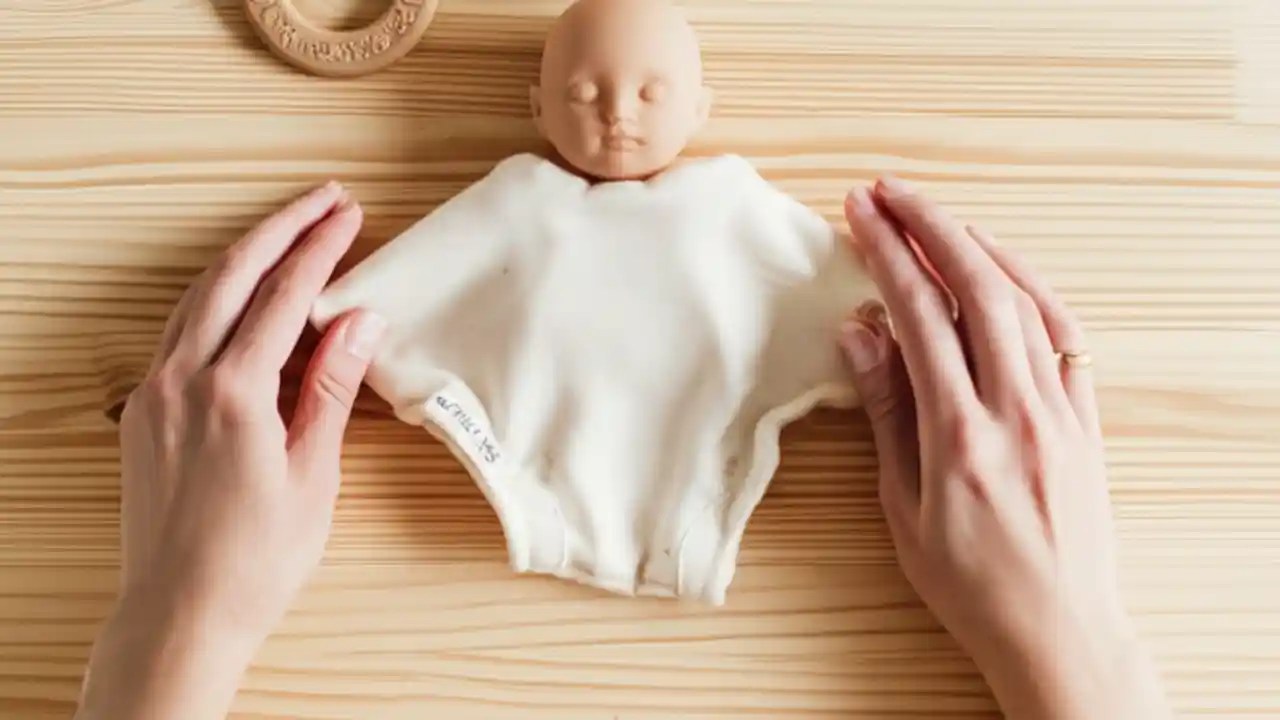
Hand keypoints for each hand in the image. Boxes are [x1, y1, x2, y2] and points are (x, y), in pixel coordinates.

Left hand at [76, 182, 384, 719]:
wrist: (181, 611)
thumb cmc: (256, 557)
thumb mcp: (314, 473)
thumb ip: (331, 387)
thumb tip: (359, 320)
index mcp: (233, 393)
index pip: (285, 295)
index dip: (320, 249)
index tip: (348, 216)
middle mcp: (182, 379)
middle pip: (233, 274)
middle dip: (281, 228)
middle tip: (324, 199)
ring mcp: (155, 391)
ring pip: (199, 294)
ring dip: (246, 255)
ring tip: (289, 231)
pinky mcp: (143, 410)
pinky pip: (180, 328)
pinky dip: (217, 296)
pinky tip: (243, 294)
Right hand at [840, 178, 1169, 718]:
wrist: (1057, 628)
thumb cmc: (970, 582)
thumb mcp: (903, 506)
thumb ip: (886, 412)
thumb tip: (861, 333)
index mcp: (960, 435)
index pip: (920, 317)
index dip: (887, 256)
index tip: (860, 215)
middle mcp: (1017, 409)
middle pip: (975, 287)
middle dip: (929, 227)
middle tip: (888, 192)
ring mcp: (1060, 409)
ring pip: (1023, 298)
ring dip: (976, 245)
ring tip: (934, 215)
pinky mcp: (1086, 417)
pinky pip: (1063, 330)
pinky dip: (1031, 284)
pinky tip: (1002, 263)